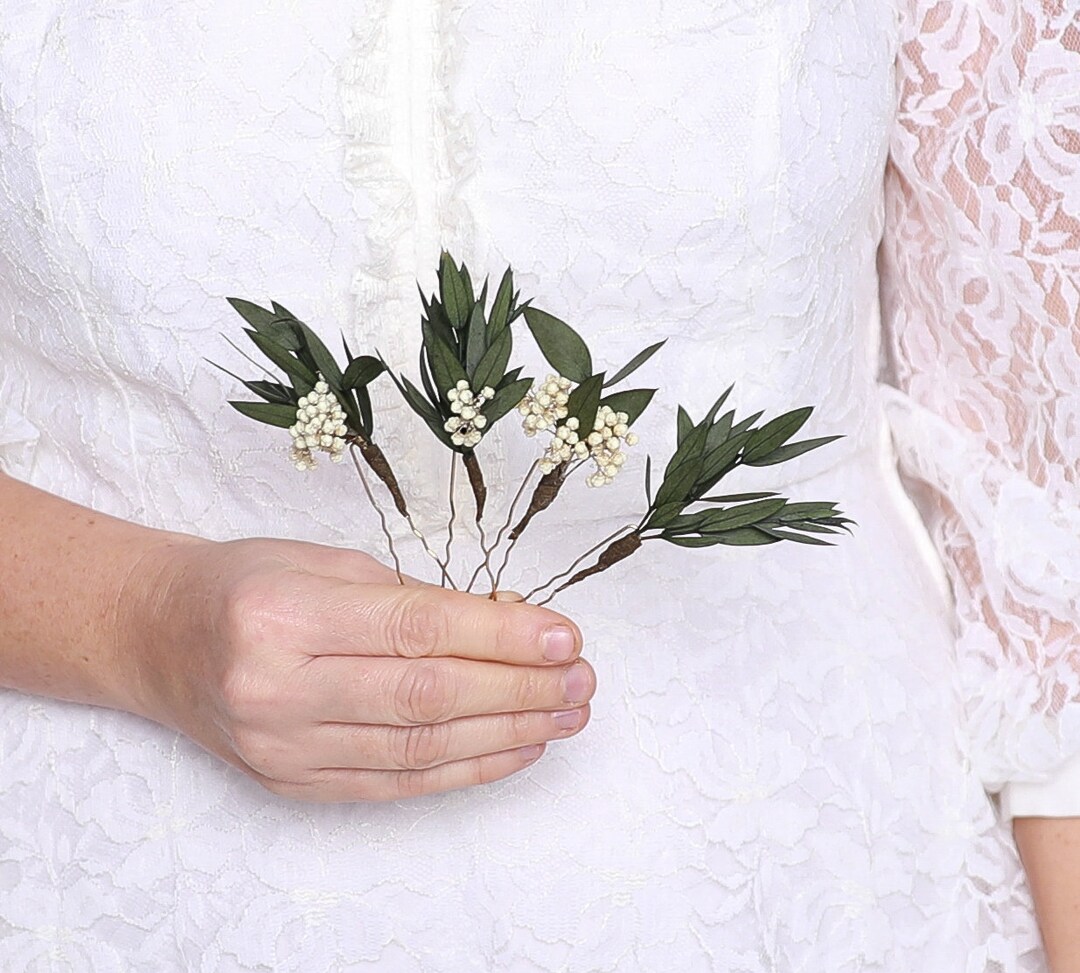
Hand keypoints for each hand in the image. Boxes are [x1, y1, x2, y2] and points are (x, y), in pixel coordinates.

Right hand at [123, 536, 593, 802]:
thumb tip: (514, 622)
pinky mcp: (293, 783)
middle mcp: (276, 690)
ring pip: (421, 747)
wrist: (161, 638)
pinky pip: (398, 782)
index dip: (501, 635)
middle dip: (520, 688)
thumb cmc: (248, 584)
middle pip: (428, 696)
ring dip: (509, 732)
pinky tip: (518, 746)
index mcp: (282, 615)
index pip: (417, 630)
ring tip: (567, 713)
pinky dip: (468, 768)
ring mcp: (282, 748)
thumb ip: (415, 596)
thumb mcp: (328, 561)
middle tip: (580, 678)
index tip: (563, 634)